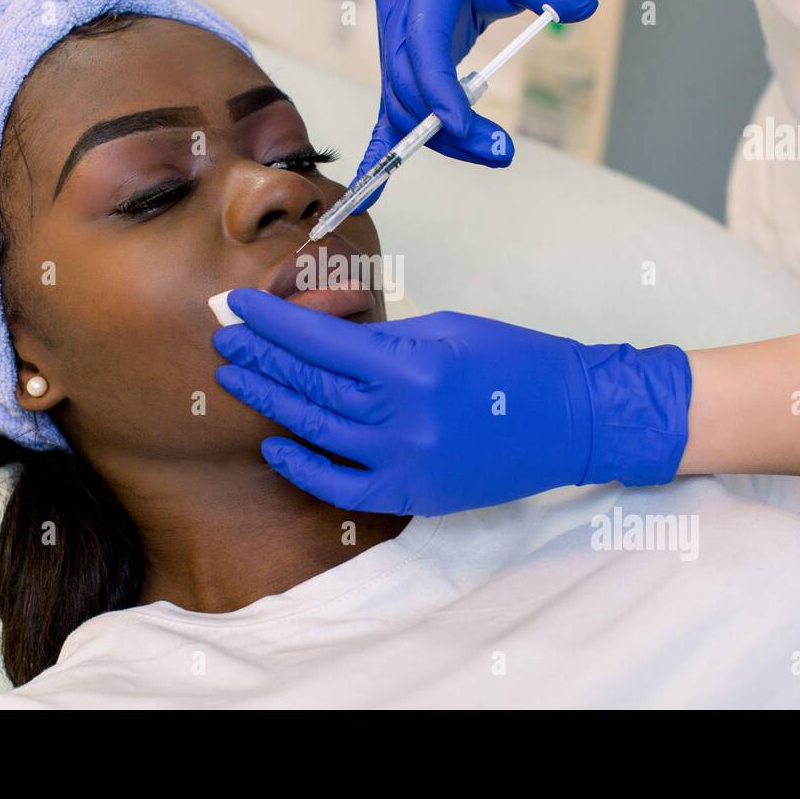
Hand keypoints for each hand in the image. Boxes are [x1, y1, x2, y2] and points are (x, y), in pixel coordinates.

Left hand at [212, 289, 691, 515]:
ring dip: (271, 402)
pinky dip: (305, 467)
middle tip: (225, 340)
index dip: (272, 322)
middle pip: (311, 385)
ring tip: (236, 379)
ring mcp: (405, 461)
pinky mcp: (413, 493)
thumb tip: (323, 337)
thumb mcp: (447, 328)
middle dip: (261, 358)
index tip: (239, 307)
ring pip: (317, 430)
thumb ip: (381, 339)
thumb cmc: (515, 361)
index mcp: (412, 365)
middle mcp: (402, 417)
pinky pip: (343, 485)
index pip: (320, 340)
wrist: (573, 418)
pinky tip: (275, 445)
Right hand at [354, 0, 598, 213]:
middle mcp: (397, 17)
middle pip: (409, 86)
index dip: (438, 90)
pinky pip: (384, 114)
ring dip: (439, 139)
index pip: (423, 47)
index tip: (464, 126)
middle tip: (500, 152)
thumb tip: (585, 6)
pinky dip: (381, 151)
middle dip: (448, 127)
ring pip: (400, 106)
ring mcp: (389, 45)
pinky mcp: (393, 69)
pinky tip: (369, 192)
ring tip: (492, 154)